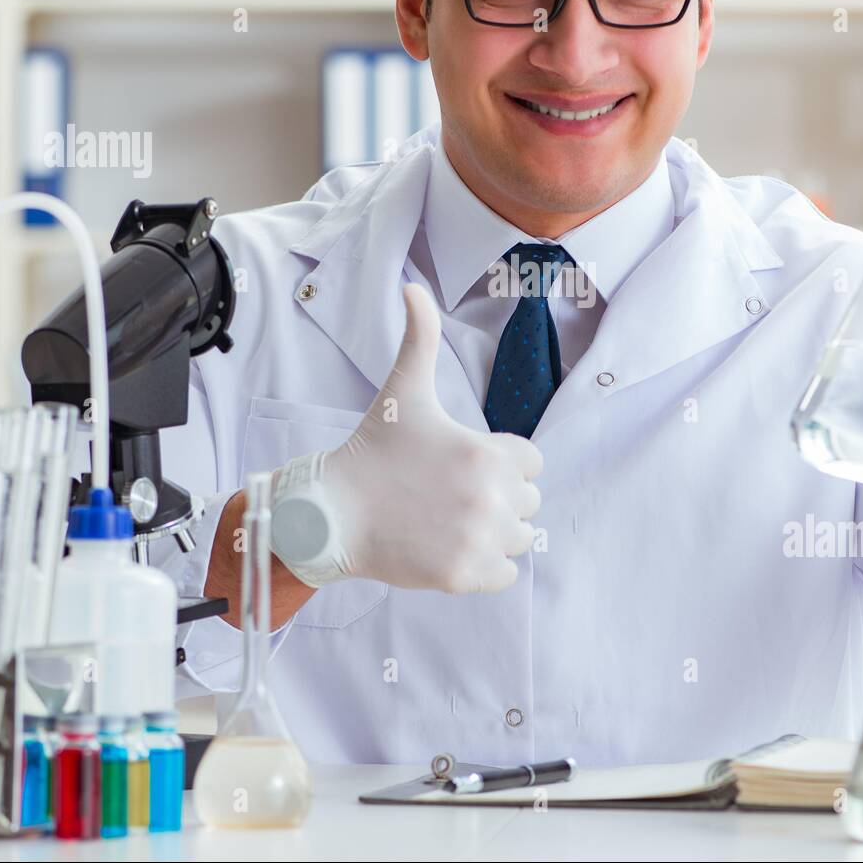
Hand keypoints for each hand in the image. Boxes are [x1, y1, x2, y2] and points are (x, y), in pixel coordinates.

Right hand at [270, 283, 542, 592]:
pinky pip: (505, 573)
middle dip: (499, 496)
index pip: (530, 463)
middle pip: (528, 500)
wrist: (332, 513)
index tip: (463, 464)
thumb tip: (412, 287)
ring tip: (452, 520)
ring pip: (520, 537)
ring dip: (496, 531)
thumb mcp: (402, 390)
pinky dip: (487, 566)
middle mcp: (491, 498)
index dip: (500, 462)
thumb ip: (419, 337)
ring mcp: (479, 540)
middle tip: (452, 494)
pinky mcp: (465, 575)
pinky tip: (453, 547)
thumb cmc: (373, 450)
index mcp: (487, 454)